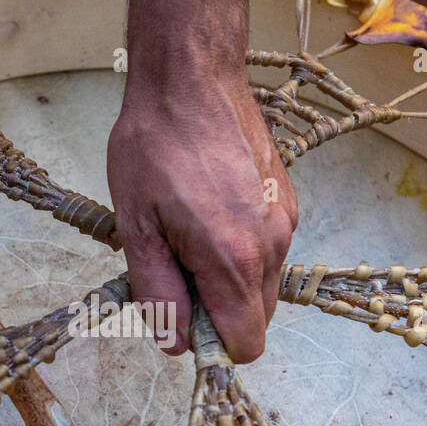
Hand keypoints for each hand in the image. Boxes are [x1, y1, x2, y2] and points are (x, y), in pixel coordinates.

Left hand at [107, 74, 296, 362]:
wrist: (192, 79)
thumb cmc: (154, 147)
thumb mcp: (137, 229)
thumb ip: (158, 294)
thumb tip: (175, 345)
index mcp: (234, 261)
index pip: (245, 345)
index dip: (212, 346)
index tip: (183, 321)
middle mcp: (272, 247)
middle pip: (257, 320)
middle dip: (219, 314)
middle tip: (175, 271)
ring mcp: (286, 222)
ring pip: (263, 286)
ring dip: (229, 281)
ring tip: (188, 235)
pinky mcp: (288, 202)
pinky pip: (268, 252)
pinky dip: (242, 251)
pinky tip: (209, 213)